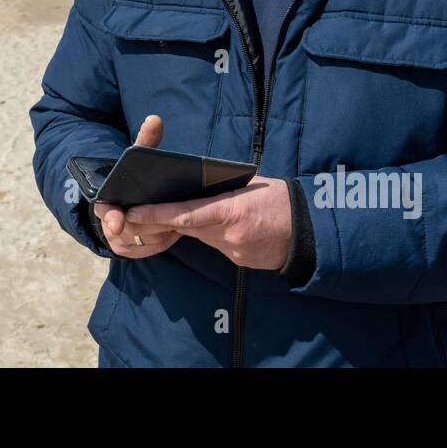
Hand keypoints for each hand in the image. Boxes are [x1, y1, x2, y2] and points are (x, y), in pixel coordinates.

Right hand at [94, 114, 181, 257]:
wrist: (128, 197)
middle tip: (170, 222)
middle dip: (149, 225)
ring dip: (159, 232)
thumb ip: (146, 140)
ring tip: (175, 221)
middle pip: (127, 229)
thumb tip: (155, 119)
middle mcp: (106, 220)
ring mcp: (116, 237)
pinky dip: (161, 242)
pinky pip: (147, 250)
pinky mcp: (128, 249)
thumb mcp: (138, 157)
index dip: (111, 217)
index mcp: (105, 198)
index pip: (105, 210)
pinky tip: (172, 231)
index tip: (117, 222)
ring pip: (140, 240)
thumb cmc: (136, 174)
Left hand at [124, 176, 292, 270]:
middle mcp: (230, 234)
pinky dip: (216, 235)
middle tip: (142, 213)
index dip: (157, 215)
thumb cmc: (282, 199)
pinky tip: (230, 226)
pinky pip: (218, 245)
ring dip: (194, 225)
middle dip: (166, 220)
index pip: (186, 215)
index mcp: (233, 211)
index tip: (134, 213)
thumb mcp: (252, 186)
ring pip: (202, 236)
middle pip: (187, 227)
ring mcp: (234, 250)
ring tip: (205, 209)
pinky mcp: (240, 261)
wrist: (312, 232)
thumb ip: (223, 191)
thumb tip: (198, 190)